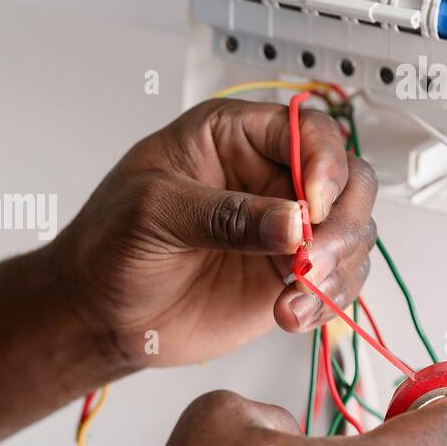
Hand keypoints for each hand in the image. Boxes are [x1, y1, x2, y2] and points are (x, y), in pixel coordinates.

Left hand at [49, 97, 377, 369]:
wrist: (95, 311)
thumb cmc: (108, 243)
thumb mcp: (154, 211)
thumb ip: (224, 214)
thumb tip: (293, 222)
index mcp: (233, 137)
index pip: (306, 130)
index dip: (324, 162)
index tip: (315, 205)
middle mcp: (268, 176)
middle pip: (348, 179)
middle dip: (343, 220)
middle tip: (313, 259)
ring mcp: (283, 228)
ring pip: (351, 231)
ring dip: (338, 265)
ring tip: (297, 294)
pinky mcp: (287, 274)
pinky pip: (336, 279)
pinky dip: (328, 299)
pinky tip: (292, 315)